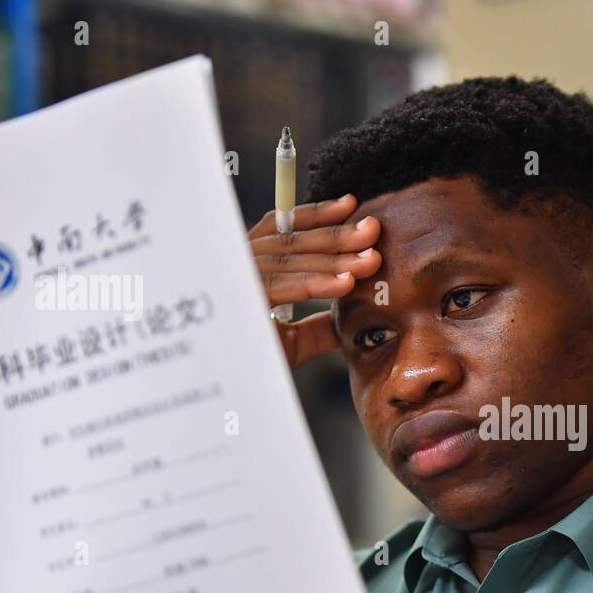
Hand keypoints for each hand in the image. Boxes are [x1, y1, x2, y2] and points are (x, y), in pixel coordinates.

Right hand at [249, 193, 381, 369]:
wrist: (218, 387)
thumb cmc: (246, 359)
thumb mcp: (289, 341)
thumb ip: (315, 328)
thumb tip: (344, 322)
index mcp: (247, 264)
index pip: (283, 228)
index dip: (317, 214)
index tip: (351, 205)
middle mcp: (236, 263)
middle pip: (292, 241)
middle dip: (337, 234)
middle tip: (374, 229)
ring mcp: (233, 278)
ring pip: (291, 262)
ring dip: (336, 259)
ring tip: (371, 259)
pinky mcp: (235, 298)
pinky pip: (282, 287)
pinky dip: (316, 283)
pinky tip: (346, 284)